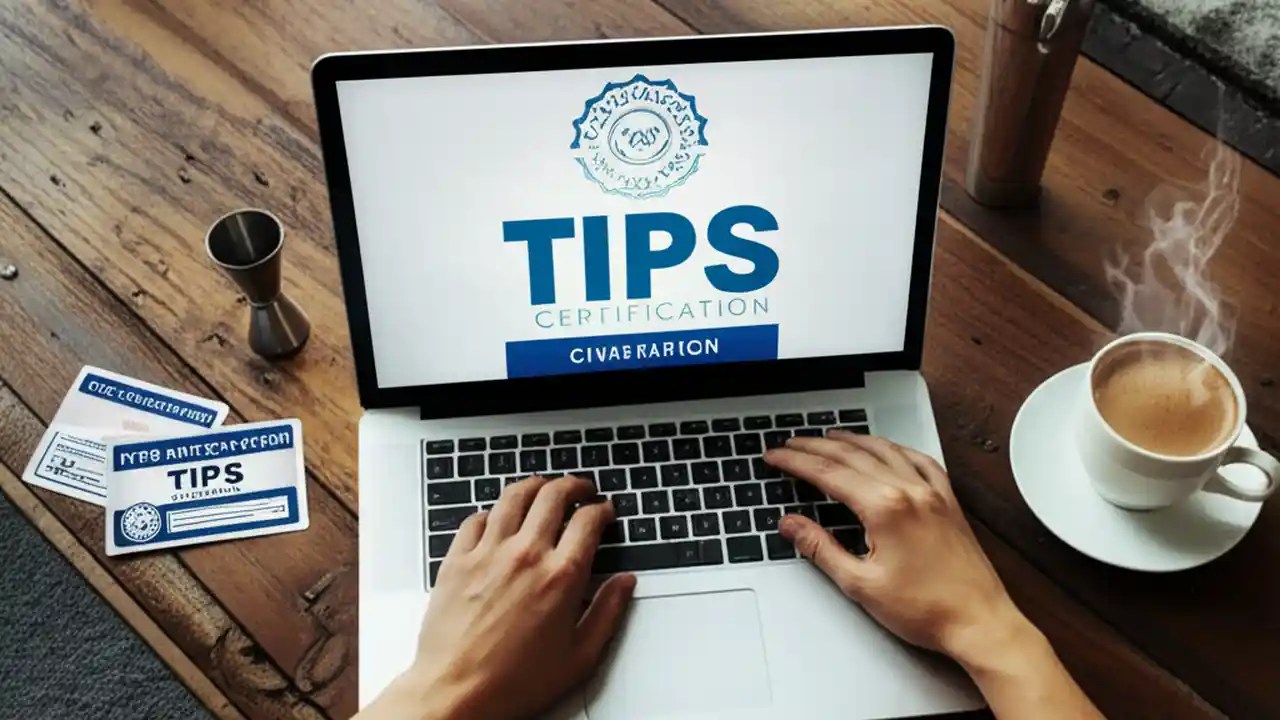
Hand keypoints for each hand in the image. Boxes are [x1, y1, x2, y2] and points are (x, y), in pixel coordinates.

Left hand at [361, 475, 636, 719]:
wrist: (457, 694)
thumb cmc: (515, 682)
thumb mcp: (580, 656)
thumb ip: (608, 613)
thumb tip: (625, 583)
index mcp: (561, 577)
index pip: (588, 521)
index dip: (601, 510)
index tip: (604, 511)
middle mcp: (525, 555)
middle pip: (554, 496)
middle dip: (574, 486)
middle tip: (581, 489)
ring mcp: (488, 554)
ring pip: (514, 497)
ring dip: (534, 486)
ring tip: (543, 487)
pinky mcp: (457, 560)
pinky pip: (476, 519)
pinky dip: (492, 511)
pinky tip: (498, 517)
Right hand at [766, 432, 1031, 664]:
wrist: (979, 622)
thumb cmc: (926, 610)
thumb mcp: (860, 584)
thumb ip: (820, 548)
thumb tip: (791, 525)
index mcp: (885, 508)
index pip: (827, 474)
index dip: (796, 463)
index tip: (775, 457)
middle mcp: (910, 491)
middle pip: (852, 456)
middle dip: (816, 447)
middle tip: (791, 444)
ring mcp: (932, 493)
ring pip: (886, 450)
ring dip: (853, 440)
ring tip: (829, 437)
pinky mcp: (948, 502)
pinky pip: (920, 461)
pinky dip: (897, 449)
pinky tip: (888, 449)